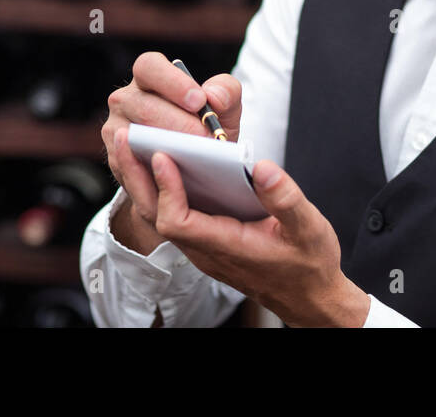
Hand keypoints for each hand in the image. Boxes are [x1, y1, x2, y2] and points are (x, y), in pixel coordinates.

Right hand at [102, 51, 242, 251]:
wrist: (194, 164)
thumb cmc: (206, 126)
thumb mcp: (225, 108)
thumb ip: (227, 92)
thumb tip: (213, 96)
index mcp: (149, 76)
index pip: (149, 67)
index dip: (172, 82)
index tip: (199, 101)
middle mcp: (125, 99)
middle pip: (142, 106)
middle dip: (177, 124)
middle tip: (205, 140)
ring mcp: (116, 129)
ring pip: (134, 137)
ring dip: (165, 149)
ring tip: (196, 158)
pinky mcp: (115, 160)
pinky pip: (130, 167)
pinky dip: (155, 173)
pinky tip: (180, 177)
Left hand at [148, 152, 370, 327]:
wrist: (309, 298)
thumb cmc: (309, 264)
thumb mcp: (309, 228)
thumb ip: (285, 198)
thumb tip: (261, 166)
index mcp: (227, 246)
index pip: (178, 221)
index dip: (166, 189)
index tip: (163, 155)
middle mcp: (207, 250)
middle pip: (154, 216)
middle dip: (137, 176)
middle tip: (125, 138)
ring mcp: (204, 248)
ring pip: (158, 216)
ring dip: (143, 180)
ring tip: (132, 143)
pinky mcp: (207, 242)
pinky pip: (172, 215)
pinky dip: (158, 188)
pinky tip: (158, 163)